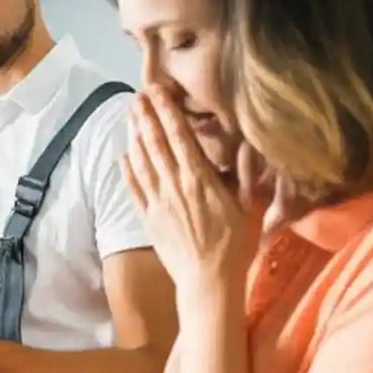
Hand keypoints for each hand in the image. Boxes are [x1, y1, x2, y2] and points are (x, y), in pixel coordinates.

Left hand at [122, 87, 265, 306]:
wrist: (208, 281)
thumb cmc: (235, 246)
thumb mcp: (250, 207)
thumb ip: (248, 174)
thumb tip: (246, 143)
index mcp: (201, 179)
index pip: (180, 136)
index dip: (168, 111)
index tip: (158, 91)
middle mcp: (174, 185)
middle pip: (155, 143)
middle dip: (145, 117)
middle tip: (136, 95)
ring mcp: (158, 202)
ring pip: (142, 161)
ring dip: (134, 136)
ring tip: (129, 116)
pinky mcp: (148, 218)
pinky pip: (133, 189)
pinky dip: (127, 170)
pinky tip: (123, 155)